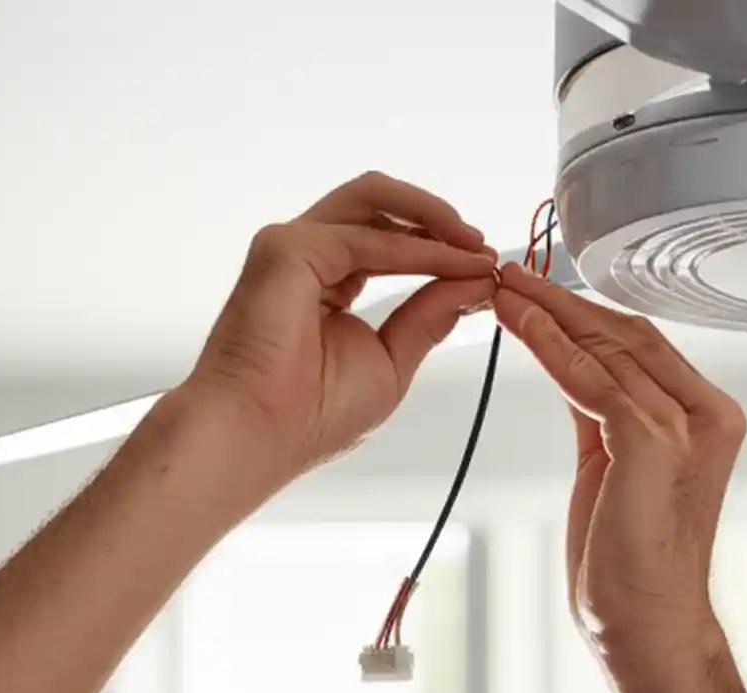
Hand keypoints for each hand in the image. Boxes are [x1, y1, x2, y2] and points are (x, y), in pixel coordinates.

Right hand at [186, 171, 496, 486]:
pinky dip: (419, 247)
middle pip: (378, 206)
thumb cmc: (310, 416)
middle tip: (483, 247)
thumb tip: (472, 284)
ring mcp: (293, 246)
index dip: (439, 247)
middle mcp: (307, 256)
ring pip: (372, 201)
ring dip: (433, 219)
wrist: (262, 437)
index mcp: (327, 282)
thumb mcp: (391, 360)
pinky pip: (368, 237)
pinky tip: (452, 262)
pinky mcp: (287, 248)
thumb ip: (428, 317)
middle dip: (439, 220)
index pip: (388, 241)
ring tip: (474, 246)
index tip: (484, 267)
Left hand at [493, 263, 746, 654]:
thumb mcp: (615, 465)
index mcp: (709, 416)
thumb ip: (603, 410)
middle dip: (563, 300)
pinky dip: (549, 347)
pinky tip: (517, 324)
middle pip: (627, 334)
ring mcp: (685, 426)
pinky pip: (591, 380)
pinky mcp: (652, 442)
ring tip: (501, 288)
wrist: (647, 625)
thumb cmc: (632, 557)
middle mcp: (708, 413)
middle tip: (510, 274)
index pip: (642, 342)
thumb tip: (568, 358)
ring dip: (547, 313)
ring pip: (607, 349)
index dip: (585, 309)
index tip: (538, 288)